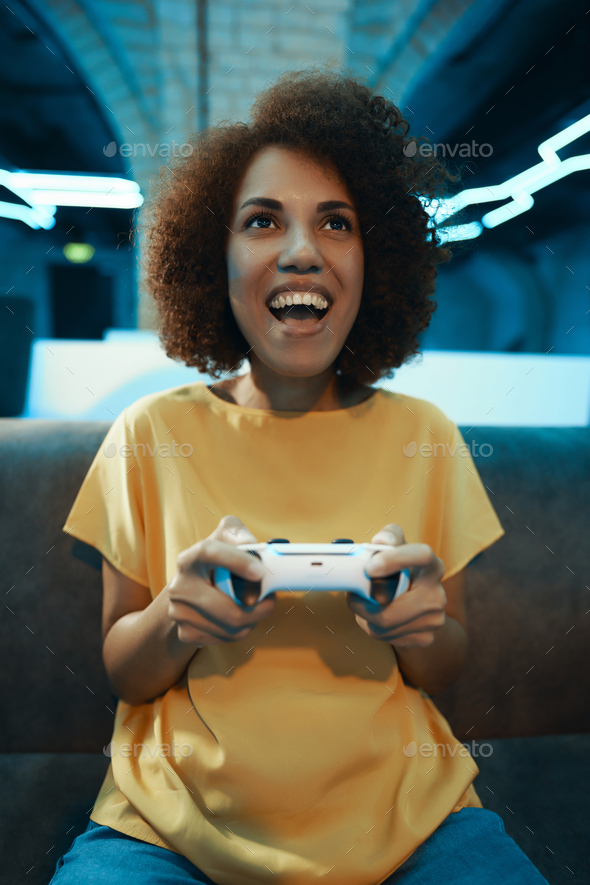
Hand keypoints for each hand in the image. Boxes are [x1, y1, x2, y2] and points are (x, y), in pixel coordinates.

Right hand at [167, 515, 273, 644]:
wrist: (186, 591)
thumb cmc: (212, 562)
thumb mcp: (223, 538)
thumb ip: (238, 534)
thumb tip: (249, 544)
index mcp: (189, 558)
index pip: (209, 553)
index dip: (236, 561)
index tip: (260, 571)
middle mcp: (180, 587)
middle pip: (228, 610)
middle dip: (259, 608)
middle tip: (270, 598)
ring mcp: (181, 613)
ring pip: (233, 626)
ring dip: (254, 618)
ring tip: (253, 604)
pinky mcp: (188, 634)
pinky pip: (229, 637)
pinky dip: (242, 628)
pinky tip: (238, 615)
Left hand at [346, 524, 446, 649]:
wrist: (424, 605)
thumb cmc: (404, 571)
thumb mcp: (398, 547)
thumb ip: (389, 536)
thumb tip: (379, 542)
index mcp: (432, 566)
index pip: (421, 555)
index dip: (394, 559)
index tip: (370, 568)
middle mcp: (437, 593)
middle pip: (391, 609)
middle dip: (364, 605)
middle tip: (352, 595)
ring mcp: (433, 619)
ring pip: (383, 624)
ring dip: (366, 615)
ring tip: (367, 603)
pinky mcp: (425, 638)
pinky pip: (386, 636)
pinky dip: (374, 626)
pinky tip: (378, 616)